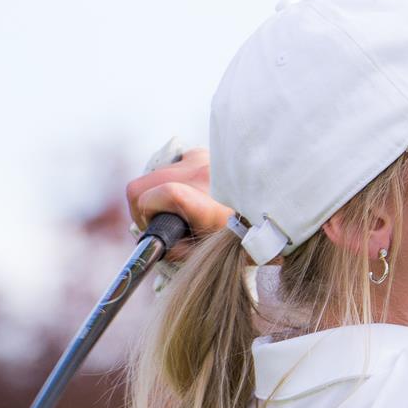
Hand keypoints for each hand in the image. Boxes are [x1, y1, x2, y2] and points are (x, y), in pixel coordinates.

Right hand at [126, 141, 233, 261]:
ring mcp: (201, 160)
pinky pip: (170, 166)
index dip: (145, 213)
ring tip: (180, 208)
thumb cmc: (238, 238)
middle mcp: (204, 176)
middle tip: (159, 222)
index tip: (151, 226)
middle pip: (142, 186)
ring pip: (153, 175)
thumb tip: (151, 239)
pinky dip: (171, 180)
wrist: (265, 212)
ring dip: (157, 192)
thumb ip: (174, 250)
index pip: (164, 195)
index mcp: (208, 206)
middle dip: (143, 207)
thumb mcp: (205, 253)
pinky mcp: (200, 154)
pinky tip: (189, 193)